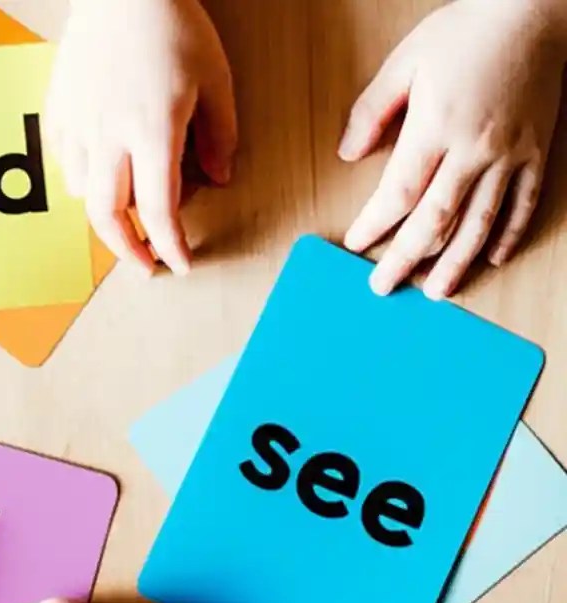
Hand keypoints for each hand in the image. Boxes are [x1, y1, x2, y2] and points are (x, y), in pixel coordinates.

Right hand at [45, 0, 236, 274]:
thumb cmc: (174, 28)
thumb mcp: (216, 80)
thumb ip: (220, 135)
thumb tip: (220, 178)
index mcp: (152, 131)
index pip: (159, 210)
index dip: (171, 245)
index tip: (179, 263)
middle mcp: (109, 136)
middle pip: (108, 216)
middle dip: (127, 248)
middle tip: (145, 261)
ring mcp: (78, 124)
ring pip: (83, 191)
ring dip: (106, 208)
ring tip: (126, 205)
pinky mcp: (58, 110)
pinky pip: (63, 160)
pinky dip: (82, 176)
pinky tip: (100, 168)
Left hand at [340, 0, 566, 297]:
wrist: (535, 11)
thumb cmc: (467, 32)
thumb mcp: (405, 63)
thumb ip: (371, 111)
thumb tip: (347, 153)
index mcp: (435, 128)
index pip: (398, 194)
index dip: (375, 225)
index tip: (357, 244)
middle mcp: (474, 150)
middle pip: (435, 220)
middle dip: (406, 259)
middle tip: (384, 286)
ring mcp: (510, 155)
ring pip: (481, 223)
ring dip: (456, 263)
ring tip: (437, 291)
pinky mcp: (537, 152)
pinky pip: (524, 204)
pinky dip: (508, 235)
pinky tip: (492, 258)